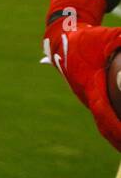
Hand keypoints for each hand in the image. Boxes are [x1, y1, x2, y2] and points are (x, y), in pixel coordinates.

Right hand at [45, 16, 120, 151]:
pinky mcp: (89, 95)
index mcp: (91, 84)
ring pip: (102, 122)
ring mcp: (87, 97)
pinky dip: (113, 127)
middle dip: (118, 141)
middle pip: (104, 125)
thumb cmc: (86, 39)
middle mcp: (87, 95)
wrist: (61, 39)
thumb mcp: (107, 37)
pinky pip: (102, 115)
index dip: (116, 128)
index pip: (105, 112)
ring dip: (116, 136)